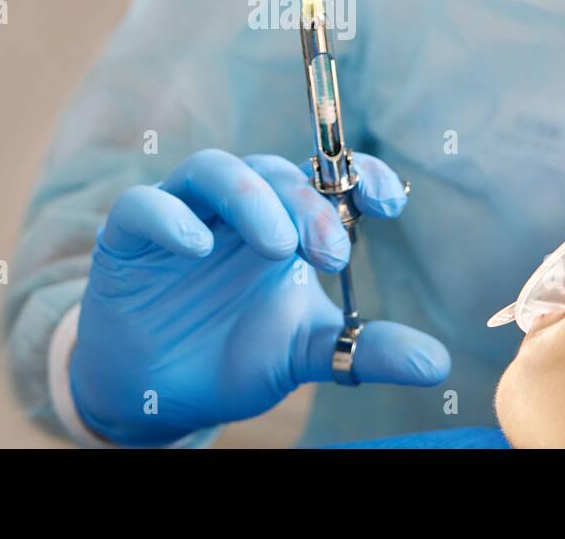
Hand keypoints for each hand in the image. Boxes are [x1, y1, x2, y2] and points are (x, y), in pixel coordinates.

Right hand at [69, 149, 449, 445]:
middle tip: (330, 252)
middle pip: (272, 170)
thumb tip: (436, 365)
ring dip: (250, 198)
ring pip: (212, 169)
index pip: (322, 174)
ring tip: (277, 245)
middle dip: (308, 203)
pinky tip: (198, 247)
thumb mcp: (308, 351)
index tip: (390, 201)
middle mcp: (234, 208)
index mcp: (282, 220)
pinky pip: (143, 205)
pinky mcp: (128, 237)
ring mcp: (181, 215)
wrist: (160, 394)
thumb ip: (367, 348)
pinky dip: (171, 217)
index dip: (359, 173)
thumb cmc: (234, 355)